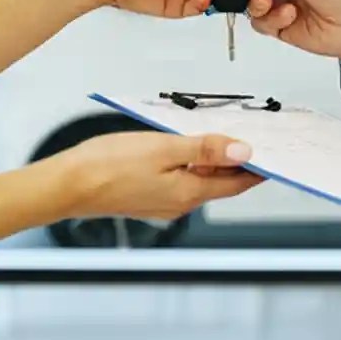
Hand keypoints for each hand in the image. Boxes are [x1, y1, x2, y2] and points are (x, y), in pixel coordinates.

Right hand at [52, 132, 264, 219]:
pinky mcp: (147, 197)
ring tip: (223, 136)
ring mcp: (163, 202)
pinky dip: (191, 163)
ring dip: (213, 160)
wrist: (65, 185)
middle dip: (238, 161)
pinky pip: (180, 179)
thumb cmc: (107, 166)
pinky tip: (186, 146)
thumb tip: (244, 152)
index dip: (259, 168)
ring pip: (200, 180)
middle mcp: (180, 204)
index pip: (238, 183)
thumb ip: (206, 150)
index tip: (275, 154)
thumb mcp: (165, 148)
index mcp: (189, 194)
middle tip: (253, 137)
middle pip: (220, 182)